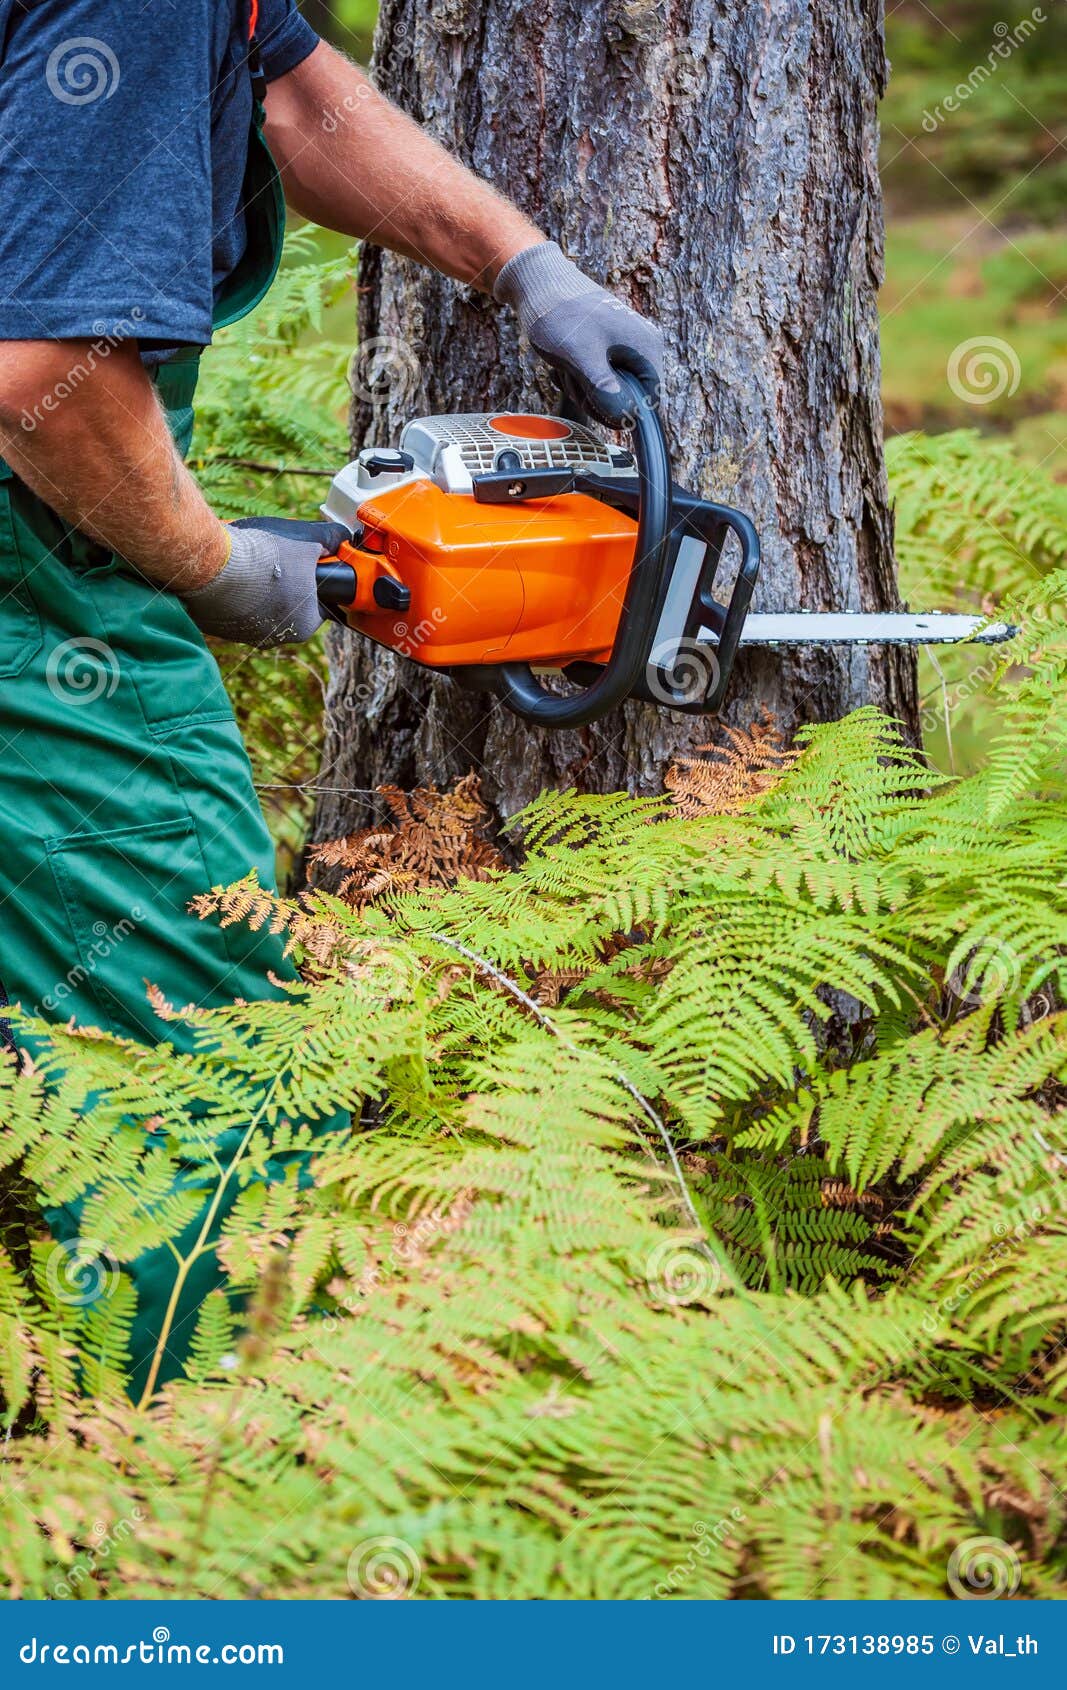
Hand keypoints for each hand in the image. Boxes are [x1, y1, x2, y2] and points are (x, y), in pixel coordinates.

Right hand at [181, 518, 351, 646]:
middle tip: (276, 560)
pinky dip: (235, 594)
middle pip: (290, 607)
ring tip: (251, 565)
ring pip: (261, 610)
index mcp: (305, 625)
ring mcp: (246, 636)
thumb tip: (339, 538)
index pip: (319, 604)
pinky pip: (234, 610)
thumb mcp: (307, 541)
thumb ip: (330, 540)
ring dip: (259, 590)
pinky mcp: (221, 629)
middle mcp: (278, 638)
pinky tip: (231, 574)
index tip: (305, 566)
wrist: (211, 566)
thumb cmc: (262, 557)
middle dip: (286, 585)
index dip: (314, 581)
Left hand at [493, 241, 663, 426]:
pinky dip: (576, 376)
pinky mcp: (606, 347)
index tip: (590, 399)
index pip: (647, 403)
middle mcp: (641, 347)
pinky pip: (595, 378)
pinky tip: (562, 362)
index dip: (618, 411)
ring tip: (564, 364)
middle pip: (625, 399)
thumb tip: (626, 420)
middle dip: (594, 396)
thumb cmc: (559, 315)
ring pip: (607, 391)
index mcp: (647, 348)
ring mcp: (623, 346)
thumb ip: (605, 391)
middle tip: (572, 375)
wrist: (537, 282)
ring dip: (580, 386)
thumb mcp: (580, 358)